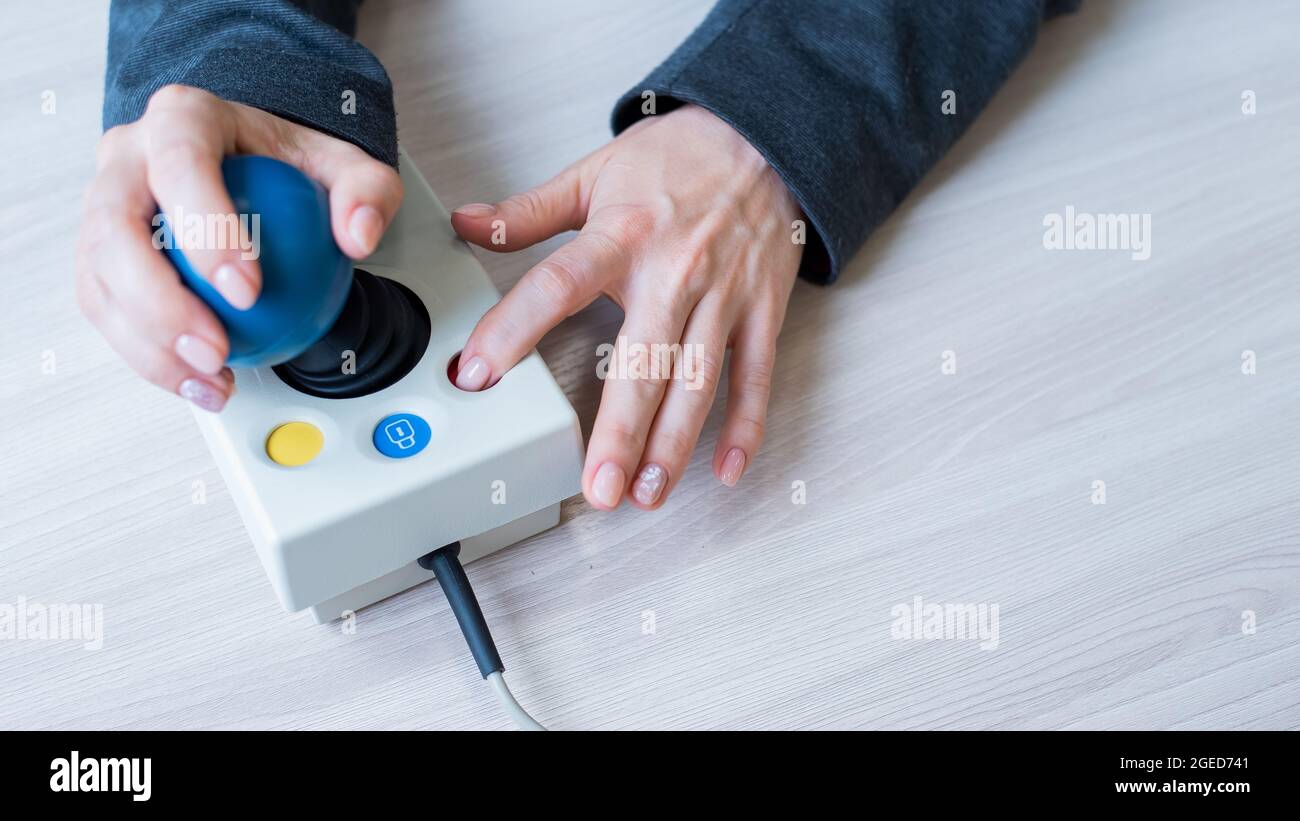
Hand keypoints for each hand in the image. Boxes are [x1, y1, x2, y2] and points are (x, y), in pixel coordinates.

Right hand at [76, 85, 402, 410]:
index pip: (182, 164)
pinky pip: (108, 310)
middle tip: (216, 349)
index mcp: (184, 118)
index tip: (249, 289)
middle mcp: (129, 155)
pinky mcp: (101, 255)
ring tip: (210, 376)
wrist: (251, 169)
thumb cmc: (286, 165)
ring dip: (149, 343)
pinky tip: (198, 381)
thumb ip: (365, 192)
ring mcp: (105, 205)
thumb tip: (358, 234)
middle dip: (159, 302)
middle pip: (116, 227)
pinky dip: (148, 355)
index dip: (205, 228)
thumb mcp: (345, 166)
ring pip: (100, 278)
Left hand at [451, 104, 801, 510]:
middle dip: (620, 432)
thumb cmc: (681, 157)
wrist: (767, 135)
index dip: (514, 329)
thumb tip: (466, 224)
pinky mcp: (762, 312)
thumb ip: (528, 211)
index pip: (558, 286)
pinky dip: (745, 425)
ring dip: (674, 445)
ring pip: (697, 383)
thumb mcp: (596, 172)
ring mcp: (723, 298)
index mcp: (622, 236)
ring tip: (648, 494)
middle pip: (642, 362)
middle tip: (598, 486)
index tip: (478, 372)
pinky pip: (755, 377)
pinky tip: (726, 469)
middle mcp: (674, 273)